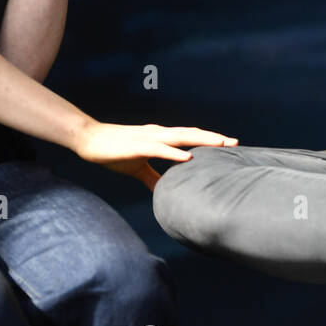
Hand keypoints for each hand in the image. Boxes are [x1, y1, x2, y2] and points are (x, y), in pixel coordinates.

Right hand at [72, 122, 238, 190]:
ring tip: (221, 143)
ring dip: (201, 140)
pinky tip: (188, 156)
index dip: (209, 140)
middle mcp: (159, 134)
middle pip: (192, 134)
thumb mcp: (138, 168)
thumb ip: (153, 178)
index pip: (190, 137)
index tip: (229, 145)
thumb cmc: (114, 152)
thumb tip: (165, 191)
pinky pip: (159, 149)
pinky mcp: (137, 146)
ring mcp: (149, 138)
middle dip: (214, 138)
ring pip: (180, 137)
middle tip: (235, 143)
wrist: (90, 140)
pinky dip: (174, 152)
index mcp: (161, 138)